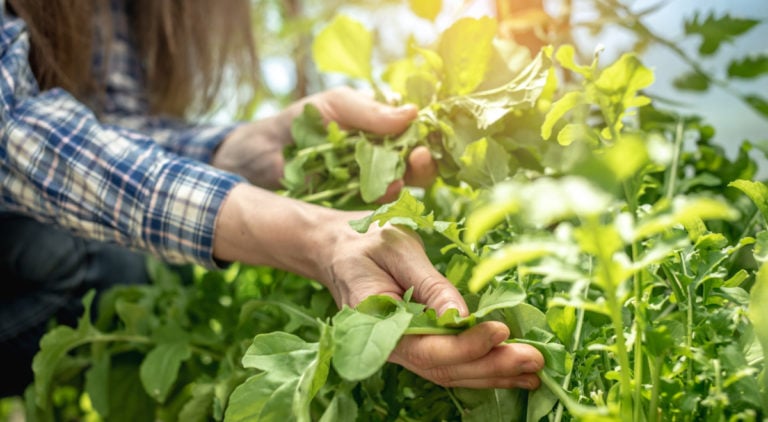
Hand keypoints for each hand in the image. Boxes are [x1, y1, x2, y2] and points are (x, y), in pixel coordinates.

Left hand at [211, 86, 436, 195]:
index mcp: (383, 129)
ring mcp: (371, 184)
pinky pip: (380, 206)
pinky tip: (387, 191)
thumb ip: (369, 110)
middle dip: (424, 161)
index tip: (426, 134)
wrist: (261, 154)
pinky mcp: (356, 207)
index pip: (416, 133)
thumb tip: (412, 113)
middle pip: (417, 163)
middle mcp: (383, 158)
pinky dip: (386, 199)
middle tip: (420, 156)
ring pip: (404, 185)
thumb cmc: (300, 123)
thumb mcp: (335, 105)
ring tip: (404, 173)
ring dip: (410, 180)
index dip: (427, 134)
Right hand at [214, 186, 543, 388]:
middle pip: (444, 369)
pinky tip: (511, 372)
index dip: (466, 345)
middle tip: (534, 360)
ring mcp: (404, 349)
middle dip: (491, 366)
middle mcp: (391, 347)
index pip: (427, 348)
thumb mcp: (397, 250)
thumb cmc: (367, 241)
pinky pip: (450, 365)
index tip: (501, 330)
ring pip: (450, 373)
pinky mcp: (417, 344)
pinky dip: (482, 369)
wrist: (341, 249)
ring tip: (533, 372)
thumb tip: (463, 316)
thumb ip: (429, 285)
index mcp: (378, 324)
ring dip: (492, 374)